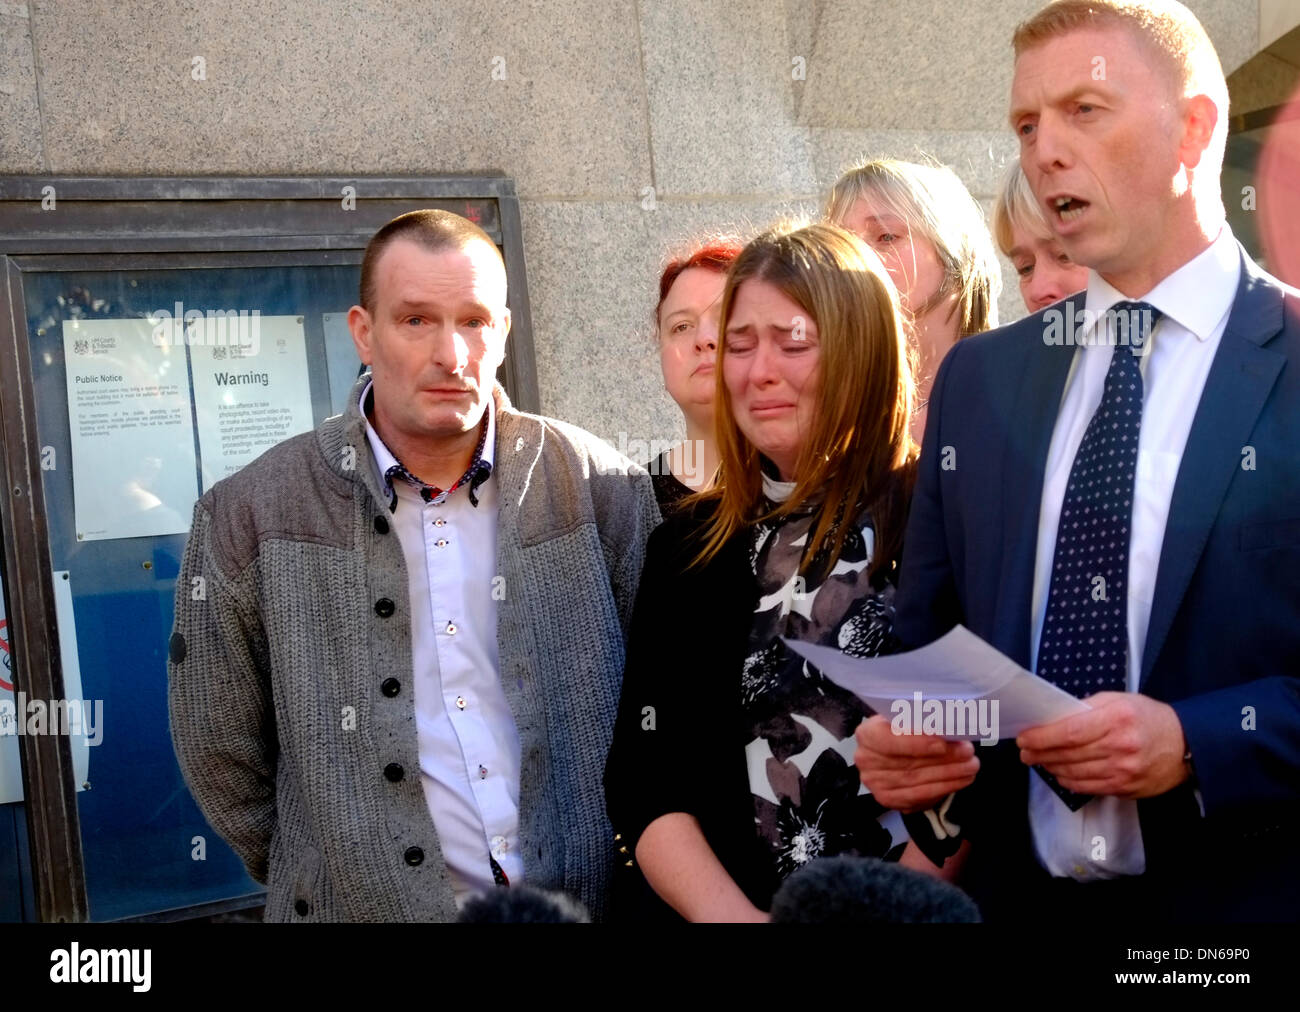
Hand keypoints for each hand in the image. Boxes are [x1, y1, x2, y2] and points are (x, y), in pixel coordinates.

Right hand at [853, 714, 979, 812]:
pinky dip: (943, 788)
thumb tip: (947, 724)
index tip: (942, 744)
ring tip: (970, 766)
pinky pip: (919, 797)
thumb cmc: (902, 730)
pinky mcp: (889, 799)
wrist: (891, 752)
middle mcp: (866, 760)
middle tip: (968, 753)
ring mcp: (876, 783)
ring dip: (949, 775)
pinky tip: (961, 780)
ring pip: (917, 782)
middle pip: (908, 763)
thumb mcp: (905, 718)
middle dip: (943, 759)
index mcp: (867, 734)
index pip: (888, 740)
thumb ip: (920, 721)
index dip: (916, 743)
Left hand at [1016, 692, 1189, 797]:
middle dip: (1040, 753)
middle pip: (1068, 754)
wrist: (1186, 745)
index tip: (1024, 737)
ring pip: (1074, 773)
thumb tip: (1054, 719)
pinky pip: (1087, 787)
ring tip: (1038, 760)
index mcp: (1117, 719)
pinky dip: (1068, 780)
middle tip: (1024, 751)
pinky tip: (1060, 772)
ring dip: (1050, 767)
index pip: (1069, 732)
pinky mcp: (1126, 788)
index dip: (1042, 737)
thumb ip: (1087, 708)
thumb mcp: (1119, 700)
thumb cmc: (1148, 717)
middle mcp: (1120, 747)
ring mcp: (1124, 771)